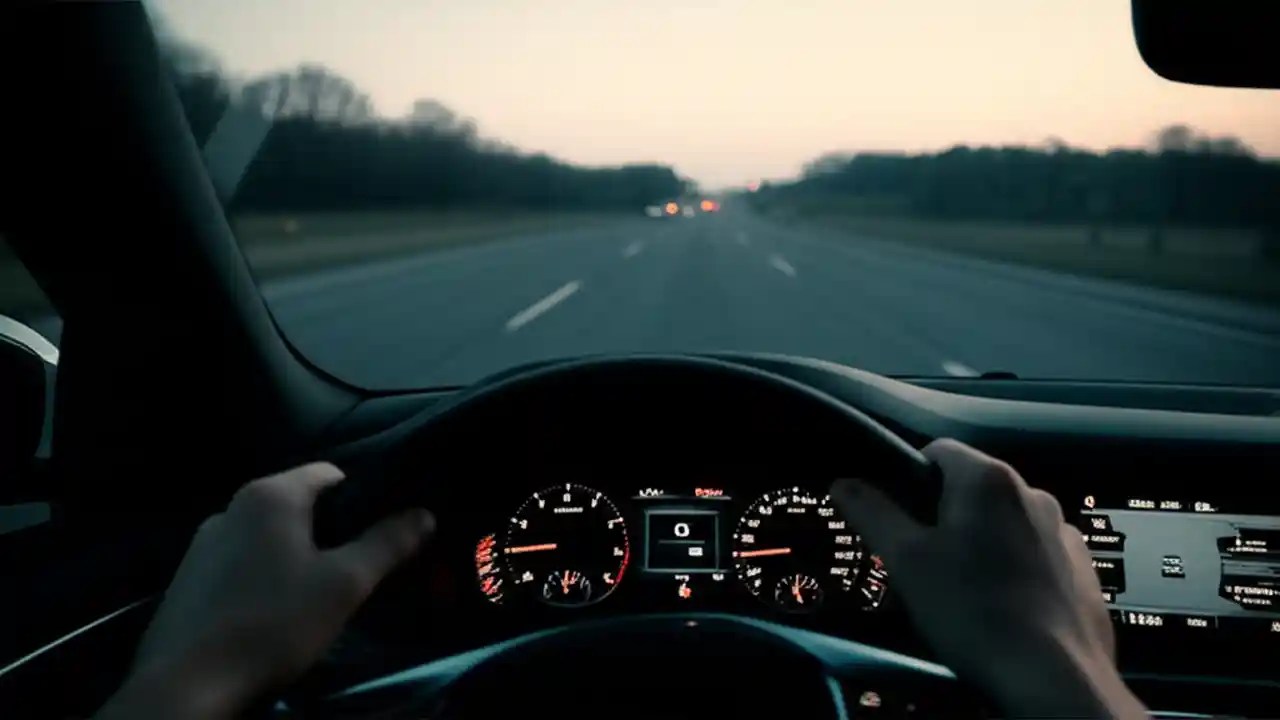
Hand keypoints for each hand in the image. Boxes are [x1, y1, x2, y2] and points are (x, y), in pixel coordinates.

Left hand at [97, 463, 433, 719]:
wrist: (187, 684)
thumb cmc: (274, 622)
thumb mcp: (344, 585)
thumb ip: (387, 544)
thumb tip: (424, 514)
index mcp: (270, 495)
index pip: (331, 473)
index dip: (364, 497)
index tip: (384, 530)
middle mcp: (232, 507)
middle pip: (299, 505)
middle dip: (331, 531)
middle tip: (358, 567)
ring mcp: (203, 543)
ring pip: (268, 536)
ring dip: (296, 555)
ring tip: (318, 593)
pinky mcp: (187, 579)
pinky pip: (241, 562)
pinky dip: (264, 575)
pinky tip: (275, 611)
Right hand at [832, 439, 1144, 718]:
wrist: (1053, 676)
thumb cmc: (972, 610)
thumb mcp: (905, 560)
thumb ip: (871, 513)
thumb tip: (843, 483)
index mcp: (988, 479)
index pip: (937, 452)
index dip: (909, 480)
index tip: (898, 520)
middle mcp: (1033, 494)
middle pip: (971, 490)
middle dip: (944, 519)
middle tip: (923, 564)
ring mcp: (1063, 531)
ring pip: (1004, 524)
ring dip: (981, 544)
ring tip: (964, 592)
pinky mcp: (1081, 569)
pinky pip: (1035, 555)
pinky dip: (1015, 570)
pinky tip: (1003, 606)